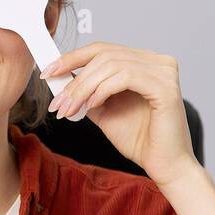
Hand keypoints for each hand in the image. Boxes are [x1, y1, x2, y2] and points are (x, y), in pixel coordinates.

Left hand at [41, 42, 197, 187]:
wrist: (163, 166)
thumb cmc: (139, 140)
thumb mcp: (104, 111)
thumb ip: (87, 92)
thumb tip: (61, 79)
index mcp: (144, 62)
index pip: (102, 49)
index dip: (72, 57)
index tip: (49, 72)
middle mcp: (157, 61)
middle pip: (104, 54)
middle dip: (74, 77)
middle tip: (57, 102)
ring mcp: (164, 71)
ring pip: (111, 65)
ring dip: (84, 87)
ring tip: (70, 109)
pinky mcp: (166, 86)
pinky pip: (125, 77)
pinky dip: (103, 90)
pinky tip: (92, 105)